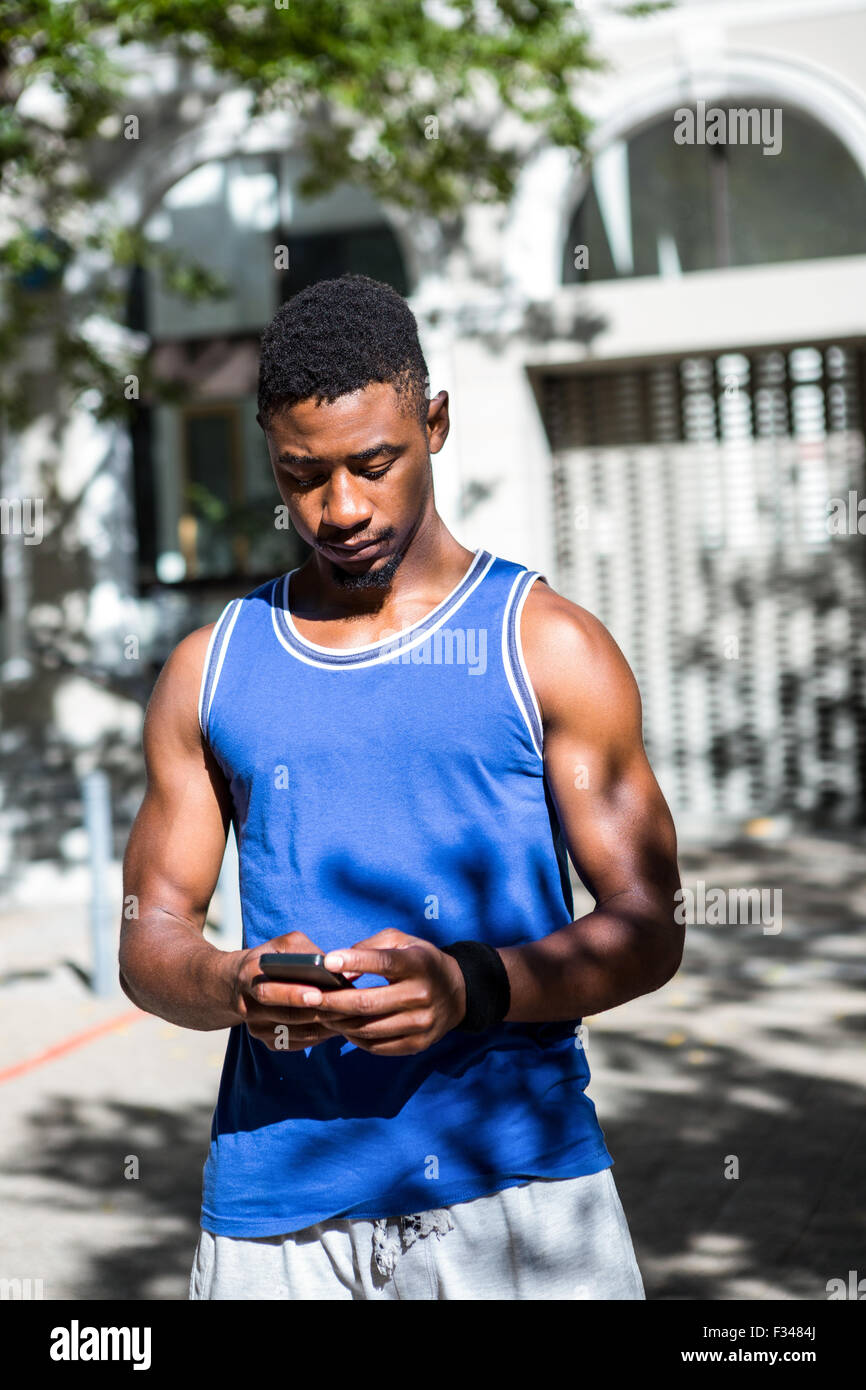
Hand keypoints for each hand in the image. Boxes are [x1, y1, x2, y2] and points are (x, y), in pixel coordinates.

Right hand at [233, 930, 347, 1052]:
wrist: (235, 984)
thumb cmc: (269, 958)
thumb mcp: (282, 945)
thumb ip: (306, 951)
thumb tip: (337, 966)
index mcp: (249, 977)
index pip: (269, 990)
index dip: (293, 994)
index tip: (318, 994)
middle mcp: (248, 1006)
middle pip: (286, 1016)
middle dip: (317, 1013)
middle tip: (345, 1009)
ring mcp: (257, 1028)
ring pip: (296, 1033)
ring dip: (324, 1027)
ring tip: (349, 1018)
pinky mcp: (268, 1042)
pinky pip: (297, 1043)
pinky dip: (319, 1036)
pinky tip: (338, 1026)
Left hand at [303, 928, 467, 1056]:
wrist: (458, 992)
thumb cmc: (419, 960)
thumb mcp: (402, 941)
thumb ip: (370, 948)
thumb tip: (339, 971)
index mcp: (417, 964)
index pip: (383, 963)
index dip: (354, 962)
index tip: (327, 962)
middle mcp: (422, 994)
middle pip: (368, 1003)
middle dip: (333, 1002)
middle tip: (310, 998)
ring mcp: (421, 1023)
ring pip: (369, 1028)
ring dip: (339, 1023)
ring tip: (322, 1014)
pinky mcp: (419, 1043)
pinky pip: (378, 1046)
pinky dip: (356, 1039)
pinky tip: (344, 1029)